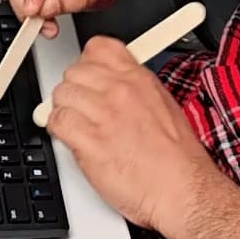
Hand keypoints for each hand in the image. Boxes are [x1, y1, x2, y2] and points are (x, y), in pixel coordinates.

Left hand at [43, 37, 219, 233]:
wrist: (181, 190)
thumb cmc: (177, 159)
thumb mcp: (164, 106)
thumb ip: (134, 90)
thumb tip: (110, 85)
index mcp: (139, 80)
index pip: (98, 48)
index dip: (87, 63)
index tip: (87, 77)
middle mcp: (120, 92)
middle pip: (74, 72)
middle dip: (73, 90)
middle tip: (79, 107)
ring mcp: (104, 115)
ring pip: (62, 95)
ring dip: (64, 110)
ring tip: (75, 125)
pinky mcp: (90, 142)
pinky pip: (58, 122)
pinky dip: (58, 130)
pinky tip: (71, 138)